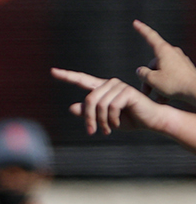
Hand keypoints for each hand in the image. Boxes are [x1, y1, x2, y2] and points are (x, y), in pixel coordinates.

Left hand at [52, 67, 168, 134]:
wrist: (150, 120)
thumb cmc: (127, 119)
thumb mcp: (103, 119)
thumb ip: (88, 112)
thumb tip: (71, 107)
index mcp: (101, 89)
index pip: (82, 80)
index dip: (67, 76)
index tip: (52, 71)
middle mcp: (109, 84)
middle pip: (88, 100)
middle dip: (89, 118)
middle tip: (92, 131)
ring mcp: (119, 86)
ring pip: (99, 105)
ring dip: (101, 121)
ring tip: (107, 129)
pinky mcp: (127, 91)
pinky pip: (111, 107)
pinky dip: (112, 119)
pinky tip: (117, 124)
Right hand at [134, 19, 195, 103]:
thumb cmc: (176, 84)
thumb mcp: (152, 80)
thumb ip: (143, 73)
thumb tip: (141, 70)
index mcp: (164, 51)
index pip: (150, 36)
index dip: (141, 30)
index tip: (135, 22)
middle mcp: (172, 53)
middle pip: (153, 63)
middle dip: (148, 78)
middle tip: (146, 91)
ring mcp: (179, 61)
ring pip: (161, 72)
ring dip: (156, 85)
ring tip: (157, 97)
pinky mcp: (184, 69)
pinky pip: (170, 76)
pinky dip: (165, 86)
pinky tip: (164, 98)